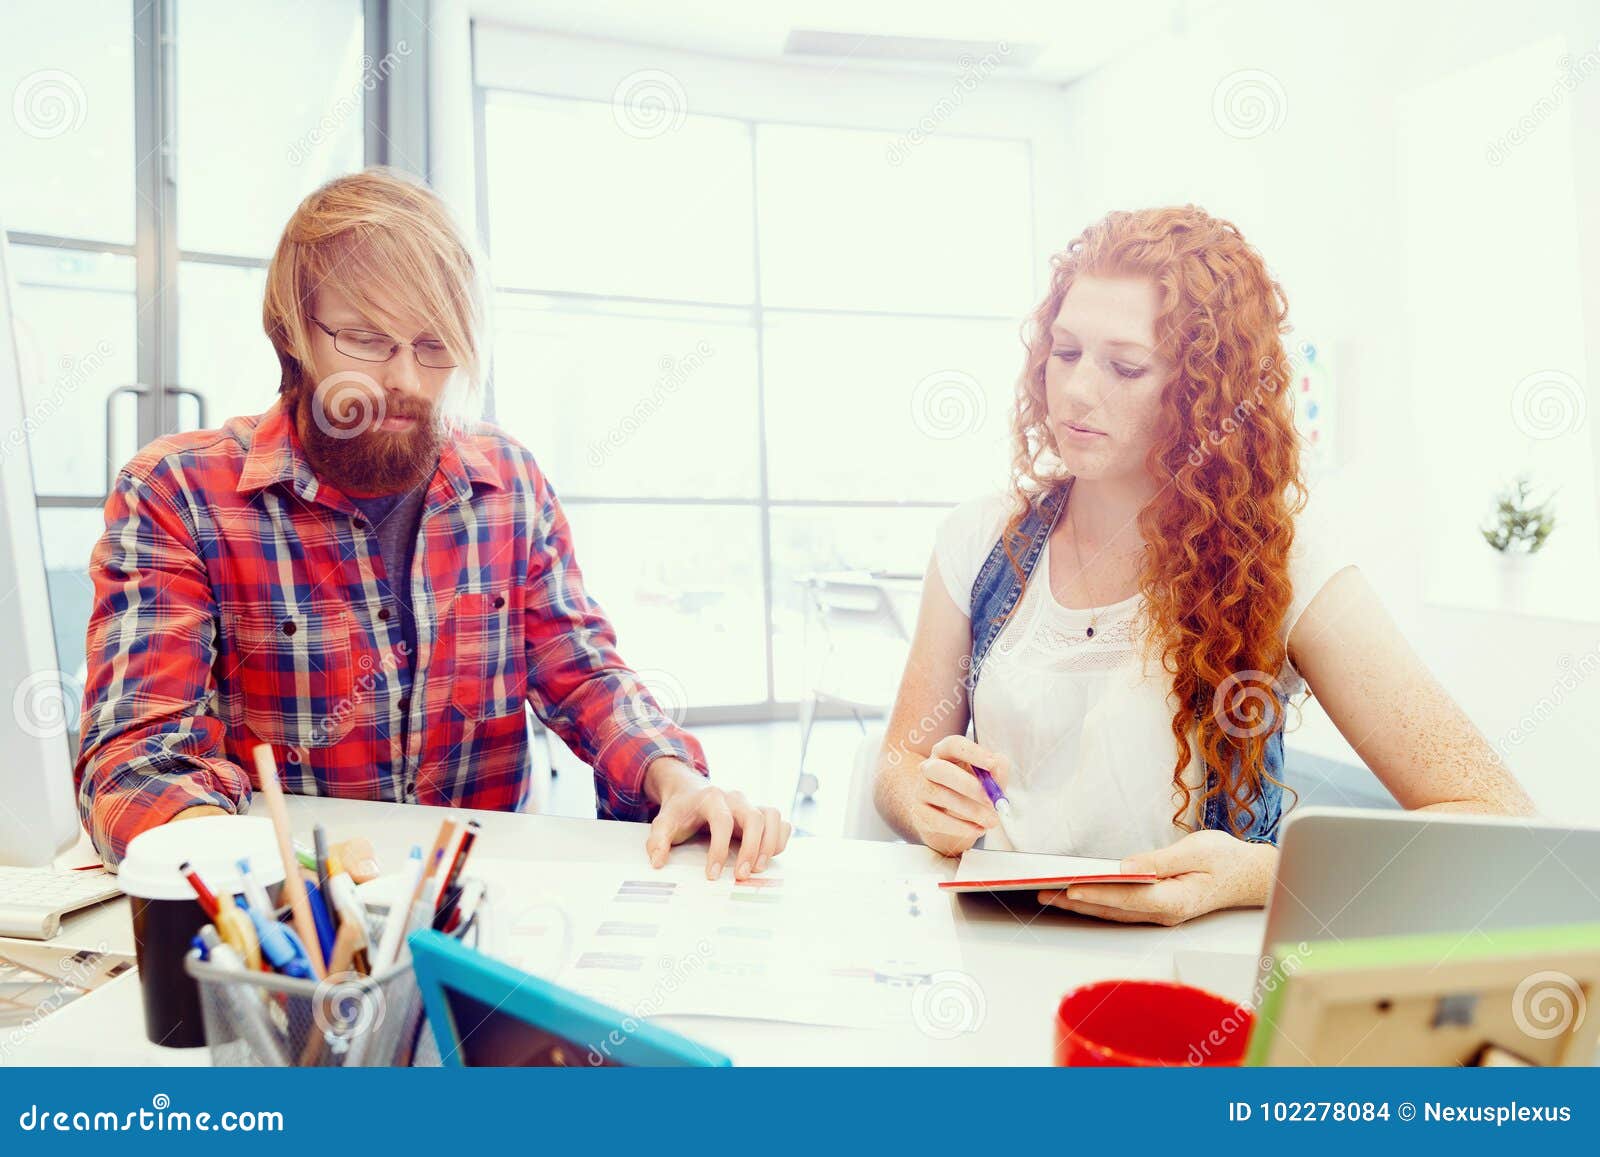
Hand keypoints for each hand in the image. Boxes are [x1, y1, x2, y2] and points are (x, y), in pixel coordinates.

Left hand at [643, 758, 790, 879]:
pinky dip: (780, 839)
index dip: (719, 849)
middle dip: (751, 848)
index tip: (712, 874)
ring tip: (758, 868)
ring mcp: (750, 804)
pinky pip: (780, 822)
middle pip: (754, 817)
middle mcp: (735, 798)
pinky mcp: (760, 813)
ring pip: (772, 817)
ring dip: (770, 844)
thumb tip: (658, 861)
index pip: (722, 821)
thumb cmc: (680, 810)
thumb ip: (658, 840)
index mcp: (712, 798)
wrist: (690, 792)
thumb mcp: (663, 822)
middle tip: (741, 875)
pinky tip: (768, 857)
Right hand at [905, 735, 1011, 857]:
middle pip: (940, 769)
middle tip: (991, 800)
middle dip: (968, 785)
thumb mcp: (989, 778)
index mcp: (946, 752)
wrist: (953, 818)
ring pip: (938, 795)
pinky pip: (935, 820)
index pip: (953, 744)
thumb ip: (997, 769)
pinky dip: (959, 827)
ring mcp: (921, 790)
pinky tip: (976, 830)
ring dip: (969, 810)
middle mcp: (929, 767)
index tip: (992, 764)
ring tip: (990, 820)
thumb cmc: (973, 792)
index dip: (972, 752)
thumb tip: (997, 765)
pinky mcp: (919, 813)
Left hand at [1037, 830, 1276, 925]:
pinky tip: (1078, 896)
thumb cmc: (1226, 860)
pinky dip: (1096, 902)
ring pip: (1113, 911)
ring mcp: (1160, 913)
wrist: (1250, 876)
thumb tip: (1129, 866)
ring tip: (1050, 895)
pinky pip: (1121, 908)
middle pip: (1112, 909)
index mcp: (1174, 899)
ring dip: (1081, 904)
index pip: (1126, 898)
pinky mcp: (1157, 907)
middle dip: (1075, 902)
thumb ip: (1161, 861)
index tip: (1069, 888)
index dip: (1096, 893)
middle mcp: (1164, 912)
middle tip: (1043, 893)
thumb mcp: (1196, 851)